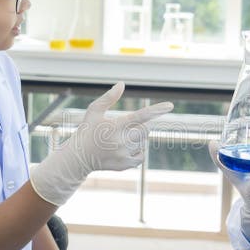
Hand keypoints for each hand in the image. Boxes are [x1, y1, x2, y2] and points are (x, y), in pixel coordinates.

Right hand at [30, 82, 172, 205]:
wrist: (79, 157)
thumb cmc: (87, 130)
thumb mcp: (94, 111)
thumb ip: (109, 97)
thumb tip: (122, 84)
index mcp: (115, 126)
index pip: (141, 116)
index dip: (157, 110)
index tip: (170, 105)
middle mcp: (121, 141)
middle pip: (146, 130)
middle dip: (142, 126)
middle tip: (127, 127)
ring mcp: (124, 154)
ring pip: (143, 142)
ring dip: (137, 139)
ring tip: (120, 140)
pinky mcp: (125, 165)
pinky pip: (142, 156)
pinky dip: (137, 151)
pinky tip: (124, 149)